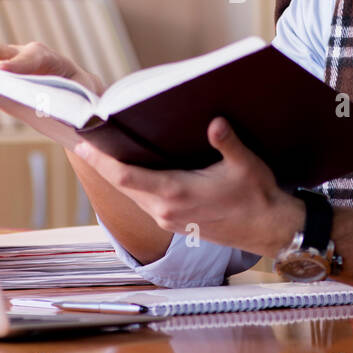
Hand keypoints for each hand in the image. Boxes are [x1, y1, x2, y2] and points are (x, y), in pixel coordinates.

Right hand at [0, 32, 105, 105]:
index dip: (16, 65)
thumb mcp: (83, 95)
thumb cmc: (80, 94)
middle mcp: (22, 56)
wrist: (75, 92)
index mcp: (48, 59)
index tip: (1, 70)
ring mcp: (5, 67)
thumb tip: (77, 117)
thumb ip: (75, 99)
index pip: (31, 59)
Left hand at [71, 116, 304, 259]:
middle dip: (101, 163)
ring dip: (115, 175)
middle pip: (120, 185)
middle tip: (83, 139)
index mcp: (176, 193)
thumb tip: (215, 123)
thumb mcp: (245, 165)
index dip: (101, 160)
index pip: (126, 177)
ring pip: (130, 194)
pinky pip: (142, 201)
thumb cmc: (257, 196)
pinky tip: (130, 169)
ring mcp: (167, 219)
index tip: (83, 144)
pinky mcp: (172, 222)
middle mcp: (164, 210)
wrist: (268, 228)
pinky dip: (130, 184)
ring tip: (100, 151)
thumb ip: (227, 142)